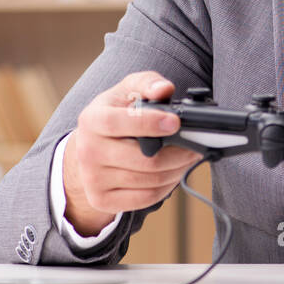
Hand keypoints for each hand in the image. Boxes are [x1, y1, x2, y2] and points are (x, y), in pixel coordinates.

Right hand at [62, 71, 203, 234]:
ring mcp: (93, 179)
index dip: (148, 123)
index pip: (118, 122)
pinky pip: (145, 198)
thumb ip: (147, 83)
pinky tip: (172, 174)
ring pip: (149, 180)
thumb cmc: (116, 114)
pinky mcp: (102, 199)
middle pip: (143, 160)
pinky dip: (166, 187)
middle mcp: (88, 151)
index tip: (175, 122)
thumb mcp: (128, 91)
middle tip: (196, 147)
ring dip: (177, 170)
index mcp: (91, 120)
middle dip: (177, 153)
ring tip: (188, 159)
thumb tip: (164, 89)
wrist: (90, 148)